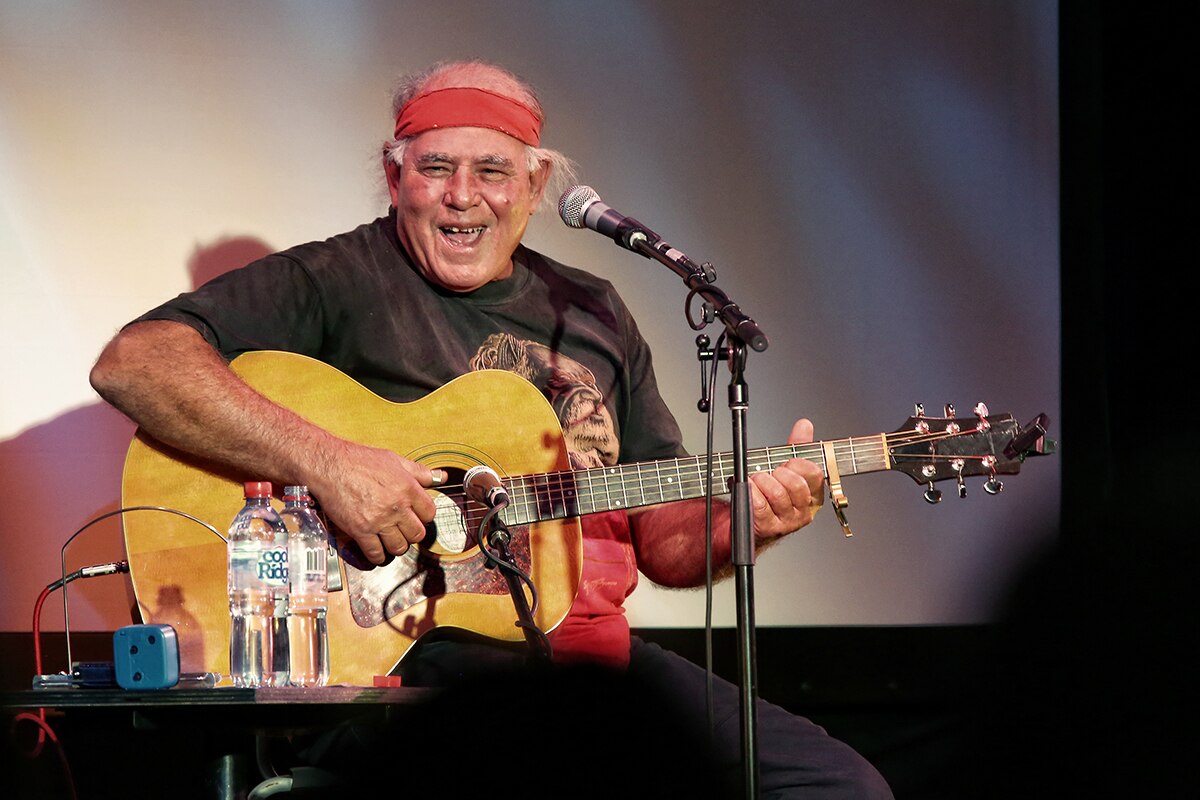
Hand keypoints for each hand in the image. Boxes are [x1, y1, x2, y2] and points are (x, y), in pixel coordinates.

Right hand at [309, 440, 446, 564]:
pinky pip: (376, 553)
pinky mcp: (360, 530)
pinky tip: (375, 548)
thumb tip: (441, 476)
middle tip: (402, 529)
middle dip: (411, 533)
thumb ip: (420, 472)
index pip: (429, 514)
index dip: (423, 516)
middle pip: (417, 534)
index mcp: (408, 488)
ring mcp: (378, 520)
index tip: (415, 516)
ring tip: (390, 539)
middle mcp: (396, 506)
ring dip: (396, 546)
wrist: (329, 465)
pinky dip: (377, 555)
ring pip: (399, 547)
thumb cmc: (359, 460)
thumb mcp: (394, 460)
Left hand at [748, 418, 824, 539]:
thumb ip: (797, 447)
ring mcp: (787, 522)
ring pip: (777, 493)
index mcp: (813, 495)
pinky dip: (751, 490)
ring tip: (755, 479)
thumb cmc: (770, 494)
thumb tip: (805, 425)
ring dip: (761, 481)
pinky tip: (748, 486)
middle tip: (769, 472)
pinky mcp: (769, 528)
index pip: (814, 474)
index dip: (797, 463)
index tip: (786, 463)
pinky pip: (760, 504)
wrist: (748, 518)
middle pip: (796, 484)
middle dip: (777, 472)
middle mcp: (804, 511)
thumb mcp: (786, 468)